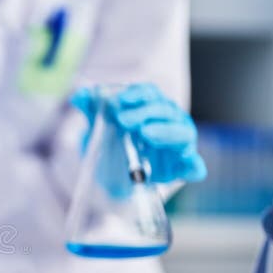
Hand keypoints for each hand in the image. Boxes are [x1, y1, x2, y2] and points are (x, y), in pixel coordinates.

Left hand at [71, 83, 206, 195]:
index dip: (136, 94)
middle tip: (122, 121)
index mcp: (151, 108)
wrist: (113, 178)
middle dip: (144, 113)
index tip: (119, 100)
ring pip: (182, 133)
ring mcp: (178, 145)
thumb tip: (78, 95)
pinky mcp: (180, 168)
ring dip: (166, 131)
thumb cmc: (113, 146)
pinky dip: (194, 165)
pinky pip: (193, 166)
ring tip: (145, 133)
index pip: (149, 94)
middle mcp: (169, 122)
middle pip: (164, 111)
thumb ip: (92, 111)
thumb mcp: (99, 129)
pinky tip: (191, 167)